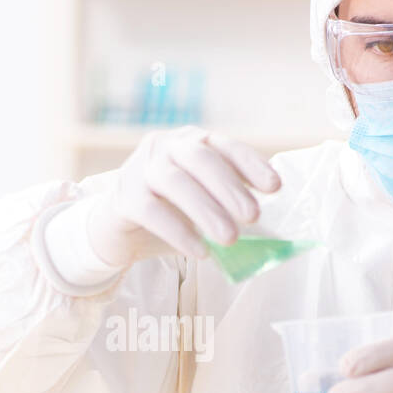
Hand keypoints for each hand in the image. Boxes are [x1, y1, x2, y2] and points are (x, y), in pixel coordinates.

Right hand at [84, 126, 281, 266]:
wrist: (118, 230)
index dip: (250, 164)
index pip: (223, 145)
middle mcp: (164, 146)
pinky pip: (151, 211)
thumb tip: (264, 214)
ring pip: (175, 182)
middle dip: (229, 188)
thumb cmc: (169, 212)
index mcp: (189, 141)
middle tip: (253, 216)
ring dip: (206, 210)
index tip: (275, 187)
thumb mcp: (201, 200)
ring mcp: (139, 169)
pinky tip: (199, 250)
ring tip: (230, 238)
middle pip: (199, 159)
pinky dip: (178, 231)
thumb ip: (228, 200)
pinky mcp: (122, 197)